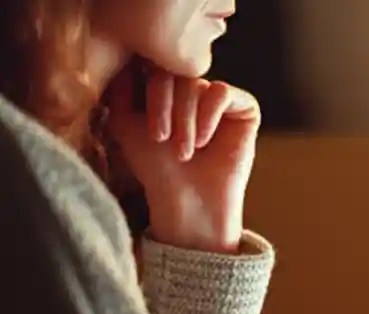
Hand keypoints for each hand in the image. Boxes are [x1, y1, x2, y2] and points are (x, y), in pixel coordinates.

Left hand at [107, 66, 260, 253]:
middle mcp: (191, 88)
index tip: (146, 131)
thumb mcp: (125, 123)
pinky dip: (209, 115)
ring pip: (195, 84)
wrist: (188, 199)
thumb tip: (126, 57)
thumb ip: (121, 88)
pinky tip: (204, 141)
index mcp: (164, 88)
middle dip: (163, 107)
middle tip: (161, 139)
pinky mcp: (244, 107)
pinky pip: (222, 92)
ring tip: (184, 150)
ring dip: (185, 120)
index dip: (146, 93)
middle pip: (171, 72)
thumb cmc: (157, 167)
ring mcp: (217, 96)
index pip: (152, 66)